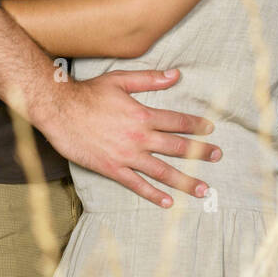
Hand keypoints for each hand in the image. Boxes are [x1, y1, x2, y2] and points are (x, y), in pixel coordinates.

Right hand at [39, 68, 222, 208]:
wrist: (59, 110)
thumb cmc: (88, 93)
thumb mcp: (120, 80)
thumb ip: (149, 79)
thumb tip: (176, 74)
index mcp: (143, 115)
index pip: (177, 121)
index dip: (196, 125)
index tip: (210, 129)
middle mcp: (139, 138)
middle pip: (177, 148)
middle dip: (200, 153)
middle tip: (217, 157)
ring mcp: (127, 156)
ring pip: (163, 171)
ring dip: (185, 181)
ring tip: (203, 189)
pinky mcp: (112, 169)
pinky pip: (137, 185)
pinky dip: (154, 195)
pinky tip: (167, 202)